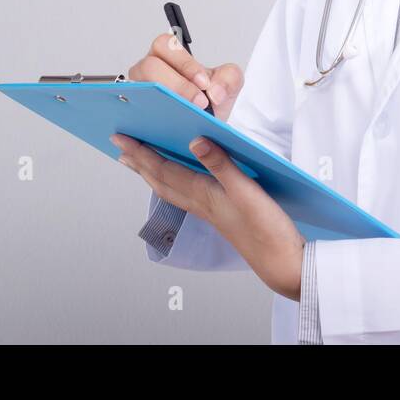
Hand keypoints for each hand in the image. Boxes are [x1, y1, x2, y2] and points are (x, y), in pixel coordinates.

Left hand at [113, 132, 305, 300]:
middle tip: (119, 146)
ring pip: (169, 188)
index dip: (141, 153)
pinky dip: (171, 182)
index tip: (121, 138)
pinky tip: (175, 179)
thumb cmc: (266, 228)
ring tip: (136, 162)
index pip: (163, 169)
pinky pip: (183, 194)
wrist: (279, 261)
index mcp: (203, 193)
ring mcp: (208, 210)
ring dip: (150, 173)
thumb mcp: (246, 190)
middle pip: (159, 180)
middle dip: (138, 162)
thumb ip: (221, 164)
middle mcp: (200, 203)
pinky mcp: (218, 213)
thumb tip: (195, 141)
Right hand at [128, 32, 243, 120]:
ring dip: (162, 102)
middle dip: (176, 85)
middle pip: (149, 66)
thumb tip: (215, 93)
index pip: (166, 46)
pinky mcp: (134, 114)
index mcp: (167, 54)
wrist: (205, 123)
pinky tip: (169, 130)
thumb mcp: (227, 85)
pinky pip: (134, 115)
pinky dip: (149, 121)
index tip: (204, 83)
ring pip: (138, 90)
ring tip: (185, 116)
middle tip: (199, 103)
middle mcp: (148, 70)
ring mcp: (138, 91)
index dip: (185, 64)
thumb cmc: (209, 98)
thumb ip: (229, 80)